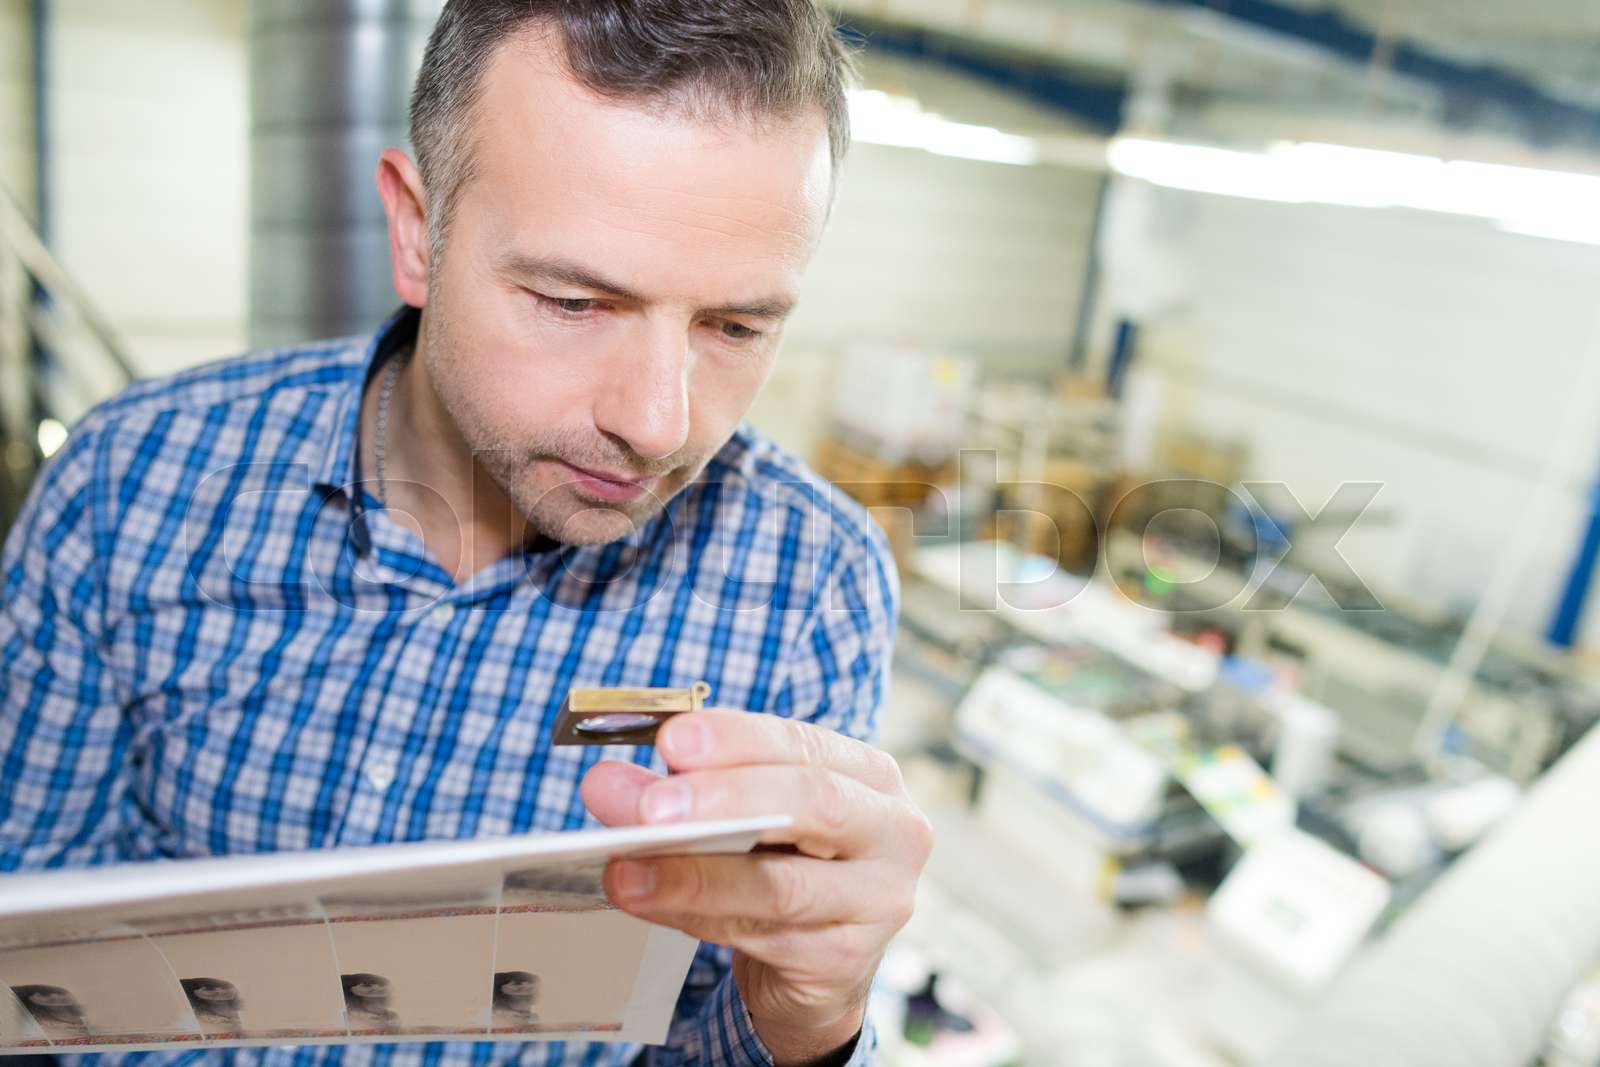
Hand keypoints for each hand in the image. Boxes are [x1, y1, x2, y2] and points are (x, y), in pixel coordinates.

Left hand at [581, 710, 932, 1066]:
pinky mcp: (846, 960)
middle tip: (648, 807)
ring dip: (694, 876)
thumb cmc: (783, 866)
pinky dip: (697, 917)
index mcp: (869, 775)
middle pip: (814, 803)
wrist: (822, 963)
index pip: (804, 744)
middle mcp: (893, 831)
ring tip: (624, 867)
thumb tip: (605, 783)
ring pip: (782, 885)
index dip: (737, 739)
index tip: (670, 739)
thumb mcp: (743, 819)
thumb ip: (680, 796)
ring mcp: (879, 901)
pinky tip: (648, 903)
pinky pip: (763, 935)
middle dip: (724, 800)